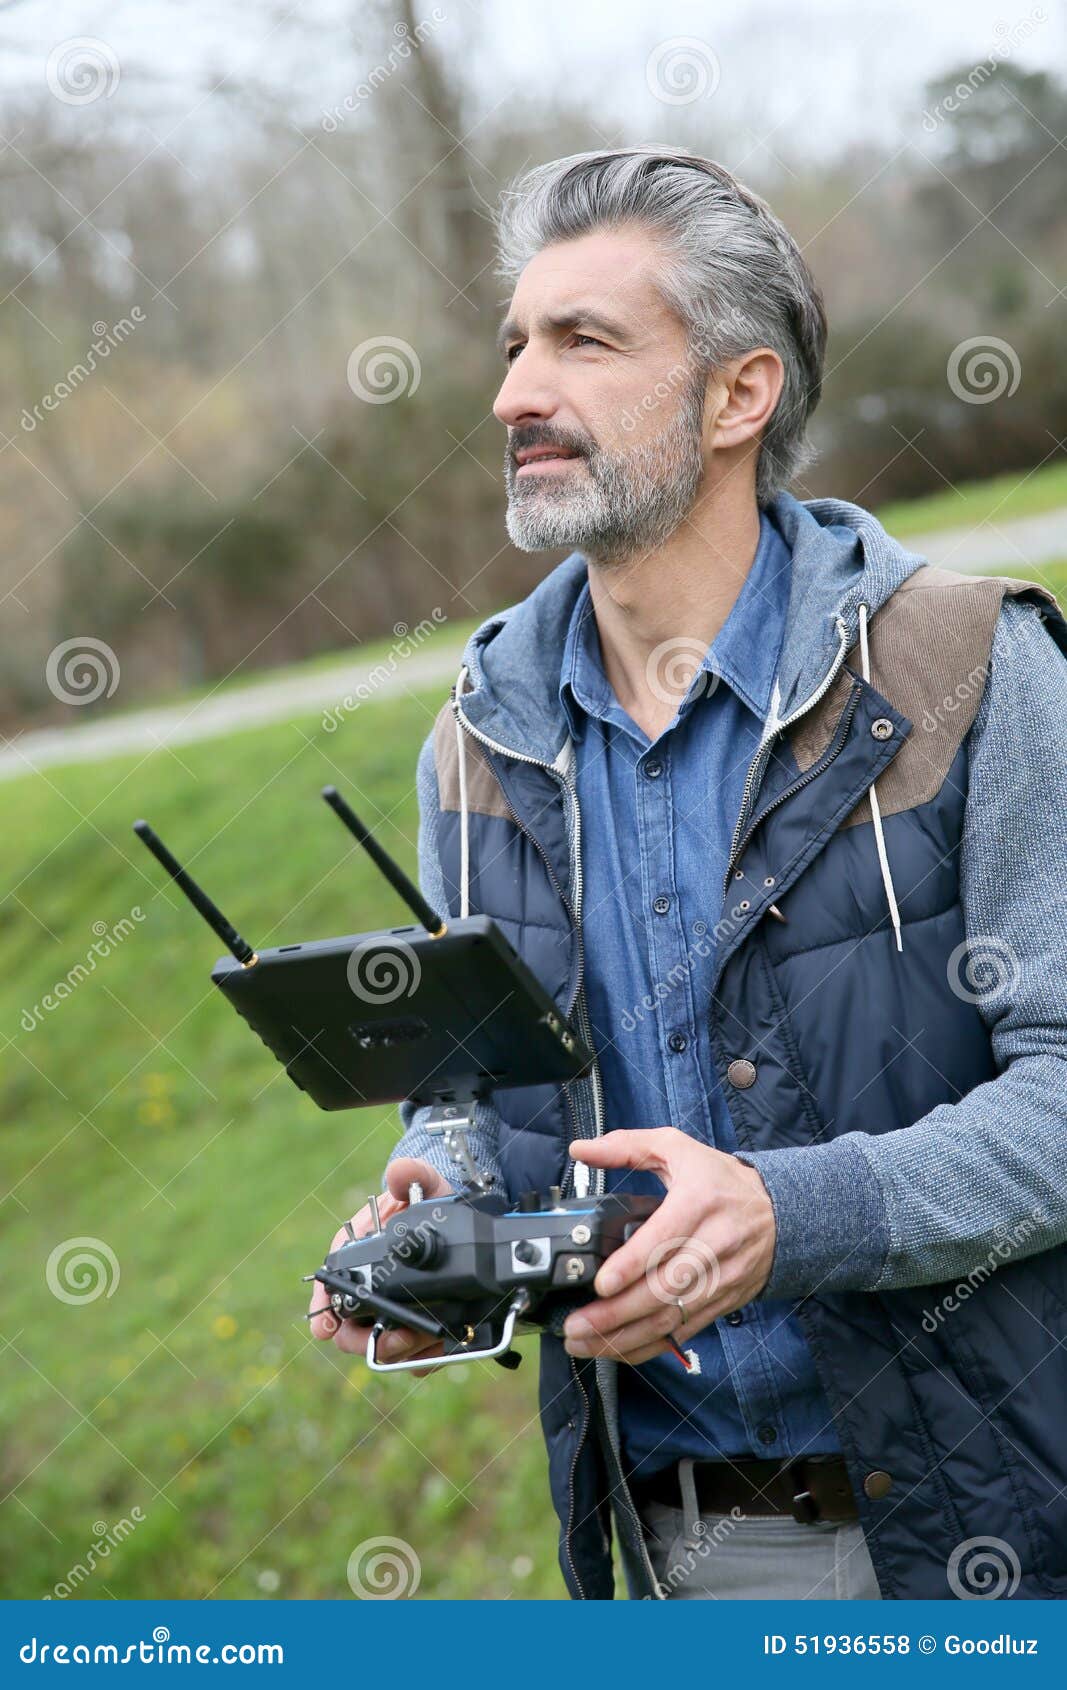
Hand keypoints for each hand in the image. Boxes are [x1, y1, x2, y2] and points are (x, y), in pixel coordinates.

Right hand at [308, 1158, 453, 1372]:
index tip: (326, 1329)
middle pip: (350, 1330)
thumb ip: (411, 1176)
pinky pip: (412, 1354)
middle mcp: (367, 1287)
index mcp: (355, 1255)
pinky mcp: (416, 1325)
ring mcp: (390, 1309)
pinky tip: (441, 1349)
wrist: (455, 1217)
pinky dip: (424, 1358)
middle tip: (398, 1340)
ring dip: (401, 1354)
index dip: (324, 1311)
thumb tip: (397, 1172)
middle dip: (368, 1342)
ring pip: (381, 1347)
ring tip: (429, 1342)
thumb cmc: (427, 1201)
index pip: (329, 1286)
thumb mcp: (424, 1183)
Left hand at [561, 1128, 775, 1364]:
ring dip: (625, 1337)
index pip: (666, 1239)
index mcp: (699, 1201)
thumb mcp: (677, 1148)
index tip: (602, 1283)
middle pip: (664, 1288)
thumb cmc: (720, 1181)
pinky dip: (647, 1346)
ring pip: (671, 1317)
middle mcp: (713, 1245)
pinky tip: (616, 1350)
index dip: (633, 1266)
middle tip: (575, 1324)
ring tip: (583, 1343)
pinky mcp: (720, 1303)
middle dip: (616, 1313)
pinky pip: (682, 1332)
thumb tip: (582, 1149)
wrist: (781, 1212)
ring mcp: (719, 1280)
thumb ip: (626, 1146)